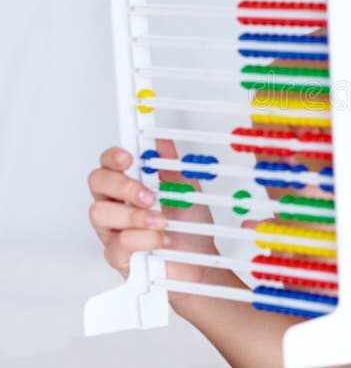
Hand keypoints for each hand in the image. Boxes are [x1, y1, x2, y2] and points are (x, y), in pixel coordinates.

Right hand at [88, 140, 217, 303]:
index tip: (128, 157)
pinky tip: (160, 240)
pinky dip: (143, 239)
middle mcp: (116, 206)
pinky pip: (117, 243)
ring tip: (160, 221)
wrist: (200, 262)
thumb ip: (172, 166)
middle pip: (97, 182)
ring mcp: (113, 231)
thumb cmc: (191, 227)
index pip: (109, 164)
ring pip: (100, 212)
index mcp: (130, 186)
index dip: (113, 157)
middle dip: (123, 185)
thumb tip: (162, 141)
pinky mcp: (117, 256)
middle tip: (149, 195)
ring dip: (134, 215)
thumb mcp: (186, 190)